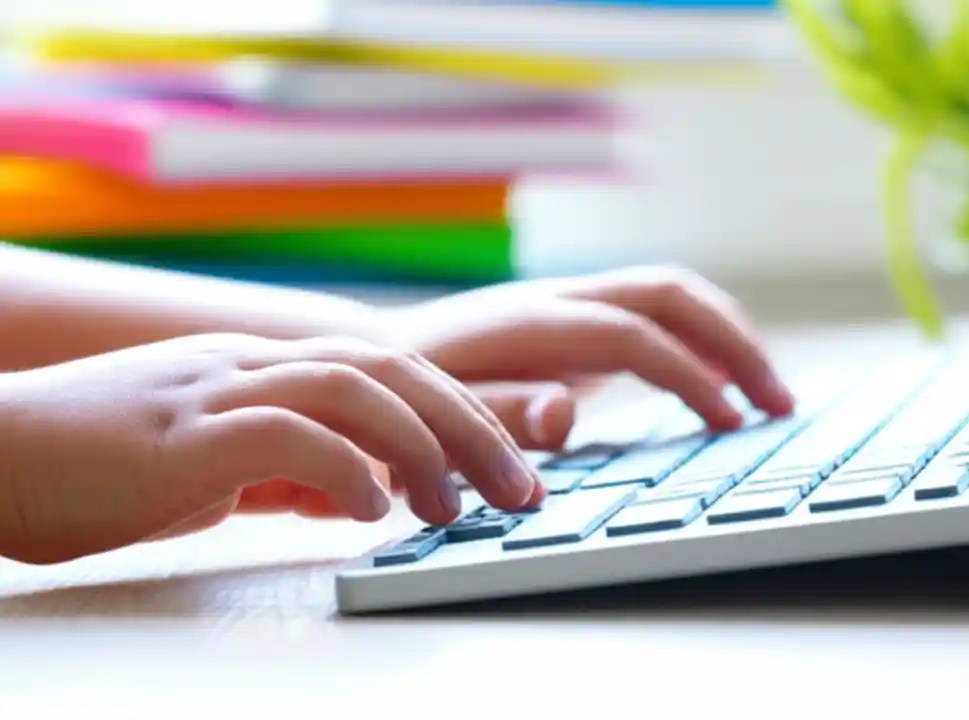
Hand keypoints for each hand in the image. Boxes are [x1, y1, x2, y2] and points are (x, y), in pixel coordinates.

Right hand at [0, 334, 543, 564]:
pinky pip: (285, 436)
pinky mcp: (182, 436)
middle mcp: (249, 364)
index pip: (387, 369)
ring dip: (424, 446)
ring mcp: (216, 391)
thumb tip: (359, 493)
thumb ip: (286, 470)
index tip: (505, 468)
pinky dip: (345, 470)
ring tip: (458, 506)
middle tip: (521, 489)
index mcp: (261, 367)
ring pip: (354, 387)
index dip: (459, 412)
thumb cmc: (89, 467)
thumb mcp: (212, 467)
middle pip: (390, 368)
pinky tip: (373, 510)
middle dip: (472, 425)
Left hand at [375, 266, 794, 435]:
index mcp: (527, 323)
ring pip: (670, 296)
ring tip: (767, 395)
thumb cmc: (398, 402)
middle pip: (669, 294)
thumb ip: (498, 415)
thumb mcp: (433, 422)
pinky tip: (720, 387)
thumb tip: (567, 408)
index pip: (634, 336)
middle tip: (779, 403)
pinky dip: (699, 345)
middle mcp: (556, 300)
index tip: (731, 424)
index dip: (689, 377)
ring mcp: (568, 305)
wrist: (367, 361)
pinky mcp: (575, 324)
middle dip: (734, 343)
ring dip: (727, 338)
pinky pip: (655, 318)